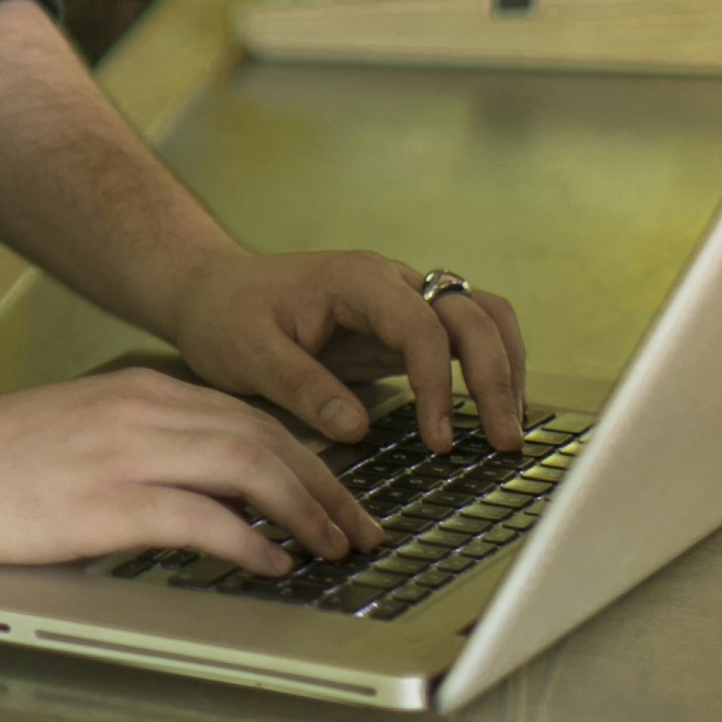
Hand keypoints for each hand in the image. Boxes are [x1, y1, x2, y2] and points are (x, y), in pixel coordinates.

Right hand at [0, 369, 381, 574]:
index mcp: (138, 391)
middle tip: (360, 530)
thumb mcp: (77, 432)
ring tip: (333, 549)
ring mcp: (124, 453)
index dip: (307, 459)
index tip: (338, 497)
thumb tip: (201, 487)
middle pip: (265, 438)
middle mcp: (141, 410)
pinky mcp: (104, 502)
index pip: (248, 416)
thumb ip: (138, 445)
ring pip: (249, 466)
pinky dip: (250, 542)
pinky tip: (272, 565)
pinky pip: (202, 518)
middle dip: (326, 486)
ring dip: (305, 510)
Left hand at [163, 251, 529, 453]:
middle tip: (503, 440)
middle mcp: (391, 282)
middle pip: (472, 314)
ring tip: (509, 428)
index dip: (438, 384)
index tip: (439, 440)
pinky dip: (489, 369)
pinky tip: (489, 414)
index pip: (422, 327)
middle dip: (495, 376)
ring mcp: (403, 302)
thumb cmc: (226, 316)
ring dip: (505, 368)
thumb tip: (356, 428)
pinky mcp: (403, 329)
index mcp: (356, 281)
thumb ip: (302, 387)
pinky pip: (464, 340)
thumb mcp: (248, 354)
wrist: (213, 292)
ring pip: (483, 318)